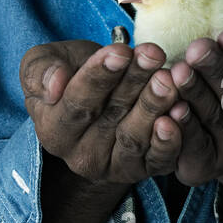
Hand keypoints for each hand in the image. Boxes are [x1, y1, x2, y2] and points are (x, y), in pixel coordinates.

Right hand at [19, 37, 190, 186]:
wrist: (97, 98)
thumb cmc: (69, 74)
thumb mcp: (43, 62)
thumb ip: (40, 71)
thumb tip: (54, 85)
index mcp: (54, 131)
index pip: (77, 103)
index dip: (99, 77)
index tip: (120, 51)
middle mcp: (81, 156)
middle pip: (110, 118)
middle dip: (134, 82)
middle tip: (153, 55)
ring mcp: (114, 167)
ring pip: (135, 138)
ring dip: (154, 106)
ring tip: (169, 78)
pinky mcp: (143, 170)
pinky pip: (159, 159)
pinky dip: (172, 138)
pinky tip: (181, 110)